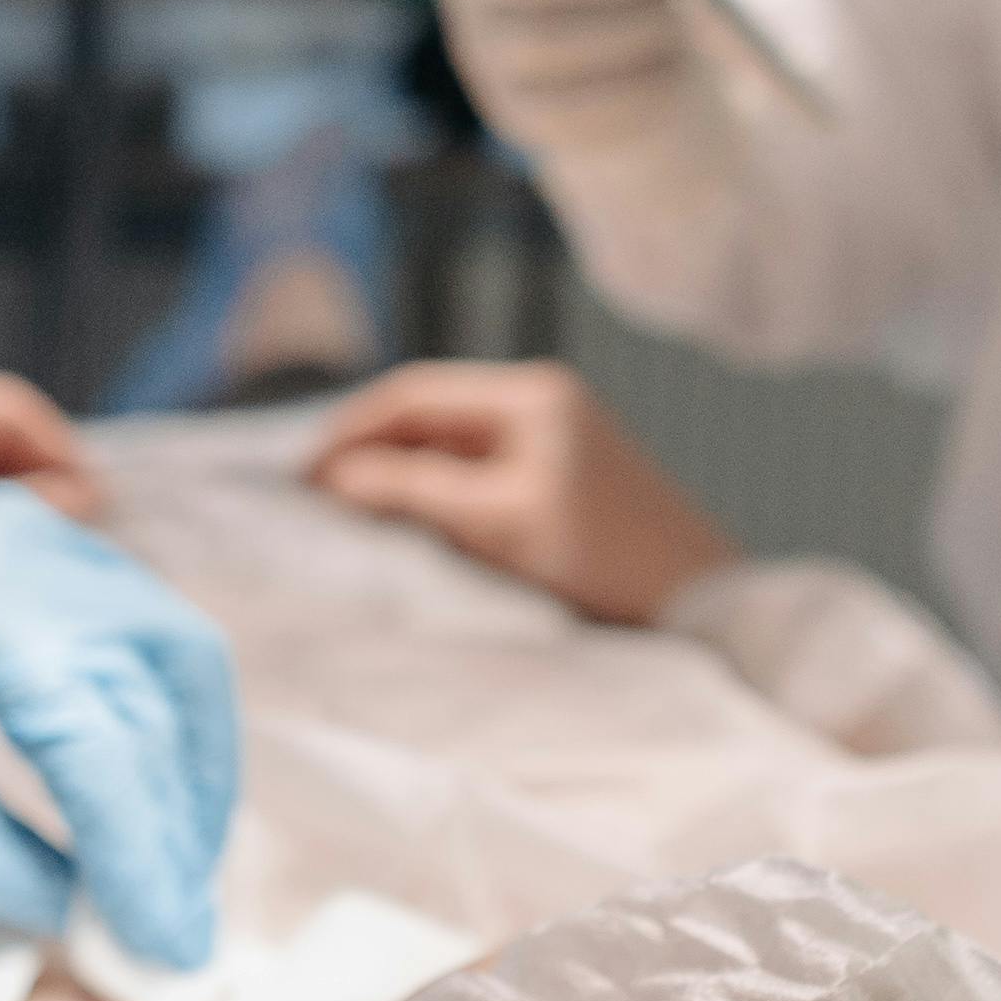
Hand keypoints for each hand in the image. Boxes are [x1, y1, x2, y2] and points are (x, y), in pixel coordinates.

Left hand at [0, 455, 239, 970]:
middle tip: (178, 902)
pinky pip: (141, 622)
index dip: (144, 859)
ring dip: (189, 757)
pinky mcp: (42, 534)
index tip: (166, 948)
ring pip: (172, 648)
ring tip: (174, 849)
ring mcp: (39, 529)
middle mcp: (26, 551)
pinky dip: (164, 707)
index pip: (99, 749)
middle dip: (188, 809)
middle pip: (168, 687)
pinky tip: (150, 777)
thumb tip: (92, 916)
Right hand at [302, 359, 736, 625]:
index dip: (349, 430)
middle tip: (312, 496)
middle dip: (368, 450)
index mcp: (532, 394)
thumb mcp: (498, 521)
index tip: (299, 475)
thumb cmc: (607, 563)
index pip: (412, 393)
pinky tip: (409, 526)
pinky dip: (435, 493)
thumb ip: (412, 490)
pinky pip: (478, 473)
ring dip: (399, 474)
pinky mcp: (563, 478)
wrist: (701, 607)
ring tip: (349, 514)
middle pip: (428, 415)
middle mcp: (543, 402)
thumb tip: (333, 475)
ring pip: (449, 446)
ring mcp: (556, 437)